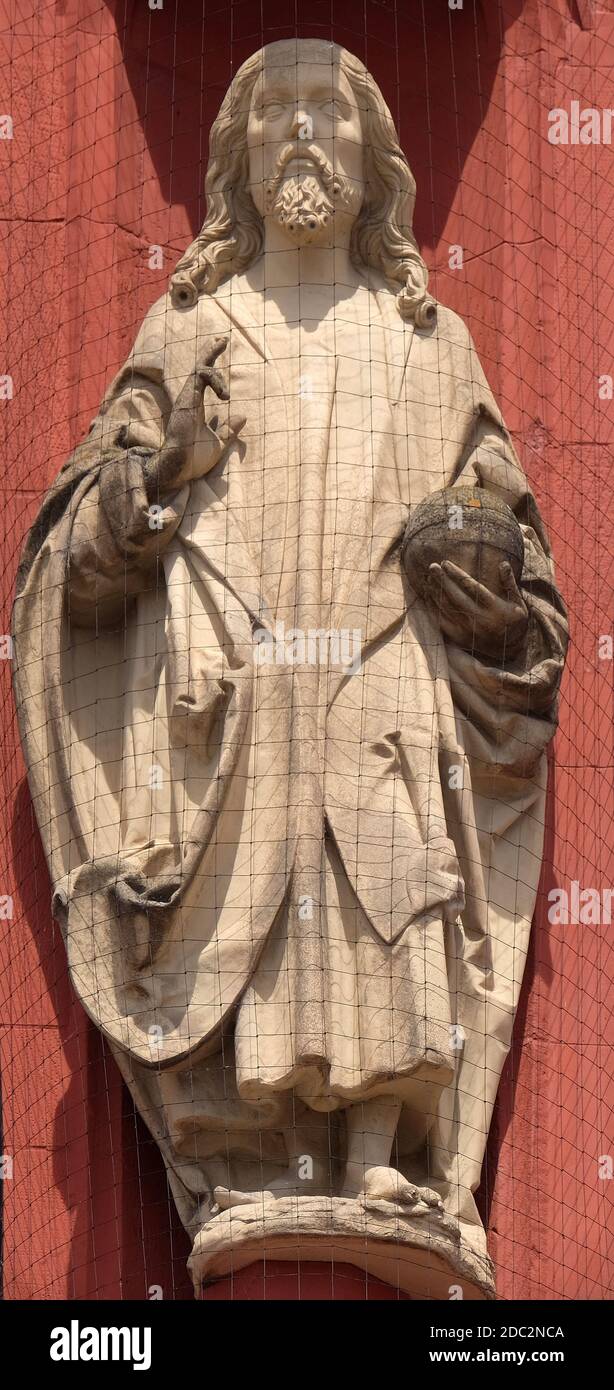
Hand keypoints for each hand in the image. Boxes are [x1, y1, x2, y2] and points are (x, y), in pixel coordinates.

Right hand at [144, 337, 244, 497]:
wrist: (181, 467)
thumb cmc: (195, 458)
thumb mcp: (219, 442)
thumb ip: (229, 429)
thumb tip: (242, 416)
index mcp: (195, 408)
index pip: (202, 381)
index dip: (212, 367)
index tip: (220, 356)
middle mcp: (189, 400)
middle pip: (198, 369)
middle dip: (210, 352)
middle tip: (222, 339)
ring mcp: (186, 399)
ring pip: (199, 368)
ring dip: (212, 355)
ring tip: (222, 345)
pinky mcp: (187, 399)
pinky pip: (200, 377)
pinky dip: (215, 378)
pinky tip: (225, 393)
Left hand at [426, 559, 528, 658]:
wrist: (511, 649)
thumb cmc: (514, 620)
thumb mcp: (518, 601)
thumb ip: (509, 583)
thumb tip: (503, 563)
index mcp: (495, 609)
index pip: (472, 587)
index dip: (457, 574)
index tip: (446, 563)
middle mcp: (480, 620)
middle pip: (456, 597)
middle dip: (442, 580)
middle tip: (432, 566)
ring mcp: (468, 630)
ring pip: (447, 608)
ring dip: (435, 592)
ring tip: (428, 578)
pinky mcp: (460, 638)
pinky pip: (442, 622)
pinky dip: (433, 609)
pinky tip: (428, 596)